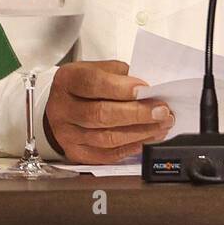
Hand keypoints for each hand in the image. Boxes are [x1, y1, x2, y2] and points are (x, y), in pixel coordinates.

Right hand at [43, 60, 174, 163]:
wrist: (62, 106)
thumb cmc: (84, 85)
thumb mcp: (98, 69)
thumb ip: (121, 76)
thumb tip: (148, 90)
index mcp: (68, 80)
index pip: (94, 84)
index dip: (122, 88)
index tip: (145, 90)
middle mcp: (62, 108)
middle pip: (101, 114)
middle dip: (137, 114)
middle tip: (161, 112)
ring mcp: (66, 133)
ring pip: (106, 138)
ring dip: (139, 133)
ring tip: (160, 126)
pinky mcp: (75, 152)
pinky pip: (106, 155)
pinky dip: (129, 148)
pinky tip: (145, 139)